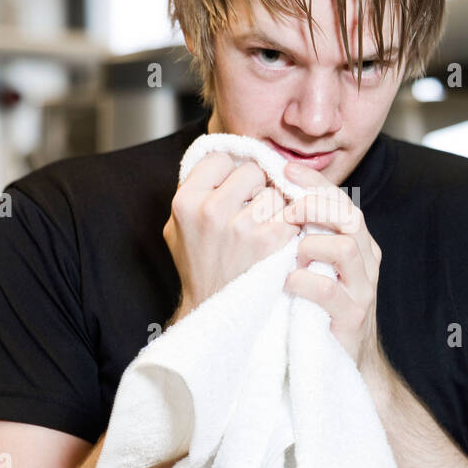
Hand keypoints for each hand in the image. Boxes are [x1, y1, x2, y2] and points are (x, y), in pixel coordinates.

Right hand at [162, 152, 298, 314]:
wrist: (212, 309)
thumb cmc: (197, 264)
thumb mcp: (177, 226)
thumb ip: (195, 192)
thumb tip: (223, 159)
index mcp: (185, 201)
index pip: (221, 158)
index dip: (231, 172)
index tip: (234, 189)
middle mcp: (210, 210)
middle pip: (252, 171)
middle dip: (257, 186)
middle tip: (252, 208)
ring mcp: (240, 227)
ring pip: (274, 192)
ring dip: (275, 207)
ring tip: (263, 226)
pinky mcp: (267, 242)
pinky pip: (290, 214)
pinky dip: (289, 224)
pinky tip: (279, 237)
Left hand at [280, 160, 388, 381]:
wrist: (335, 364)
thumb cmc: (313, 309)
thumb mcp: (307, 265)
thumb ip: (297, 235)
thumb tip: (261, 197)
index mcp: (353, 242)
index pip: (338, 198)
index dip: (313, 182)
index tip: (283, 169)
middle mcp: (363, 260)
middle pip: (349, 215)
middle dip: (315, 204)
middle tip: (284, 209)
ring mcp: (361, 289)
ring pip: (345, 248)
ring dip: (310, 243)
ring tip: (287, 253)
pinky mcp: (353, 318)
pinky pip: (332, 291)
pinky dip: (306, 282)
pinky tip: (287, 283)